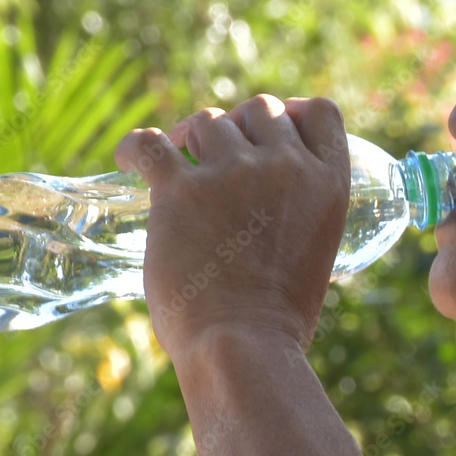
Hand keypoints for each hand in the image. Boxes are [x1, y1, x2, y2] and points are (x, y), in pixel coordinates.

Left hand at [114, 95, 350, 357]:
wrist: (243, 347)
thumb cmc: (278, 319)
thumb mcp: (315, 252)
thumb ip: (298, 213)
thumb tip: (264, 206)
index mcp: (328, 183)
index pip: (321, 111)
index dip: (294, 112)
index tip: (271, 132)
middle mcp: (285, 166)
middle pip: (260, 108)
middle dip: (238, 125)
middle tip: (215, 155)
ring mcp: (233, 173)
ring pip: (207, 121)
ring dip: (191, 137)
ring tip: (178, 165)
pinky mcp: (182, 189)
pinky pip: (150, 143)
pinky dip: (135, 147)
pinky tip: (127, 160)